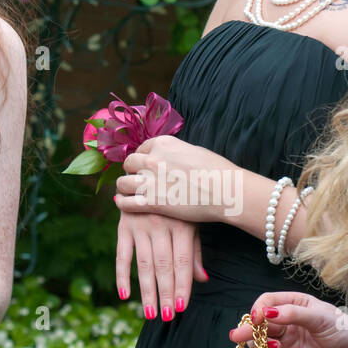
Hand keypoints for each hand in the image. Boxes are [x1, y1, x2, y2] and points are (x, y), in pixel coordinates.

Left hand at [113, 135, 239, 222]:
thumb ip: (175, 153)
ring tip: (128, 192)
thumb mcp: (194, 151)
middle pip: (129, 163)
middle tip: (137, 180)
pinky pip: (125, 202)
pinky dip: (122, 203)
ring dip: (125, 187)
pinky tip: (125, 204)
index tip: (145, 167)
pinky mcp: (151, 201)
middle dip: (132, 171)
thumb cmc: (217, 171)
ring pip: (123, 182)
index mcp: (163, 143)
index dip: (143, 158)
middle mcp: (152, 158)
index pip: (142, 148)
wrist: (225, 190)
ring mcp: (150, 180)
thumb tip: (169, 158)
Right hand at [115, 211, 207, 321]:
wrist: (152, 172)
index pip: (182, 261)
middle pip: (163, 265)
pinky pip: (121, 253)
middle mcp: (160, 224)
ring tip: (150, 313)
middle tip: (166, 316)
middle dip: (165, 292)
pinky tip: (125, 295)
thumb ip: (193, 251)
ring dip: (146, 290)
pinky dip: (122, 274)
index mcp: (180, 224)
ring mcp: (140, 224)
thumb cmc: (178, 202)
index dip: (182, 285)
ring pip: (143, 263)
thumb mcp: (190, 221)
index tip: (181, 307)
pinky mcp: (123, 224)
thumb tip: (202, 280)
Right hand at [229, 291, 347, 347]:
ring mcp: (288, 342)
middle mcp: (288, 322)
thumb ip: (295, 313)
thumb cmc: (346, 332)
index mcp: (296, 305)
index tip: (257, 318)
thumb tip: (268, 312)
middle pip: (261, 322)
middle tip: (238, 336)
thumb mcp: (322, 317)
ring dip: (255, 344)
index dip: (259, 308)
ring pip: (261, 340)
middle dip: (250, 328)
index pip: (269, 302)